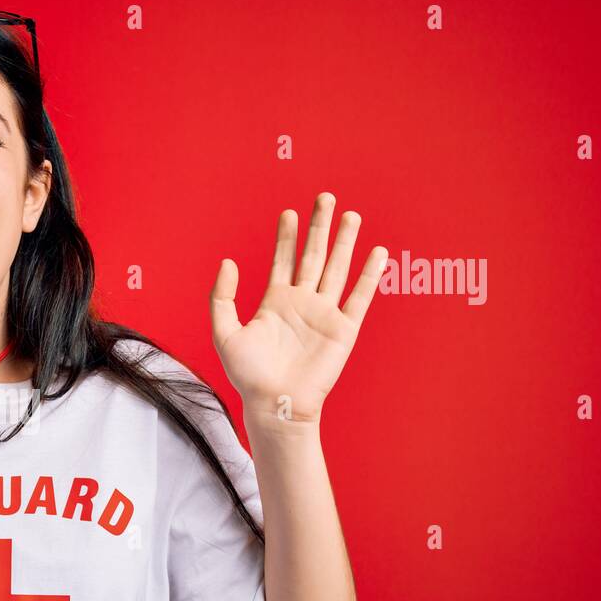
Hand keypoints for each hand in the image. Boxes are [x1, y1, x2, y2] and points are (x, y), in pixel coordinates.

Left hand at [209, 192, 386, 425]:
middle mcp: (302, 303)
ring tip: (350, 215)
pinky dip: (370, 275)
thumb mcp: (224, 333)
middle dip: (319, 227)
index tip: (289, 213)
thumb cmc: (248, 375)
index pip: (283, 260)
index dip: (286, 237)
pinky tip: (377, 252)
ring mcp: (324, 314)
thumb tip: (228, 262)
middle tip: (324, 197)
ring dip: (344, 242)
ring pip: (337, 269)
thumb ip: (222, 297)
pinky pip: (360, 297)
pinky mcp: (343, 329)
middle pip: (313, 256)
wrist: (274, 403)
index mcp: (275, 302)